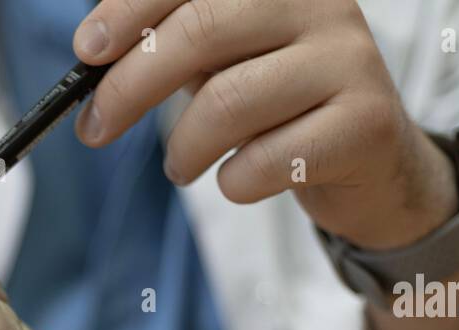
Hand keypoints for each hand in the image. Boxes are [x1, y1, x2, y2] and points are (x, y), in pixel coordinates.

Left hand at [73, 0, 458, 249]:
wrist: (373, 159)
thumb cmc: (280, 103)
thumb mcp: (225, 58)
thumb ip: (171, 43)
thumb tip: (94, 54)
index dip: (130, 9)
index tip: (86, 52)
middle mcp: (320, 2)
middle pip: (202, 31)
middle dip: (130, 86)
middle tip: (96, 129)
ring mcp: (349, 60)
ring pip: (229, 101)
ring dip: (184, 148)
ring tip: (180, 166)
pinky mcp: (364, 124)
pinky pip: (266, 160)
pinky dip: (233, 182)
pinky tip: (238, 179)